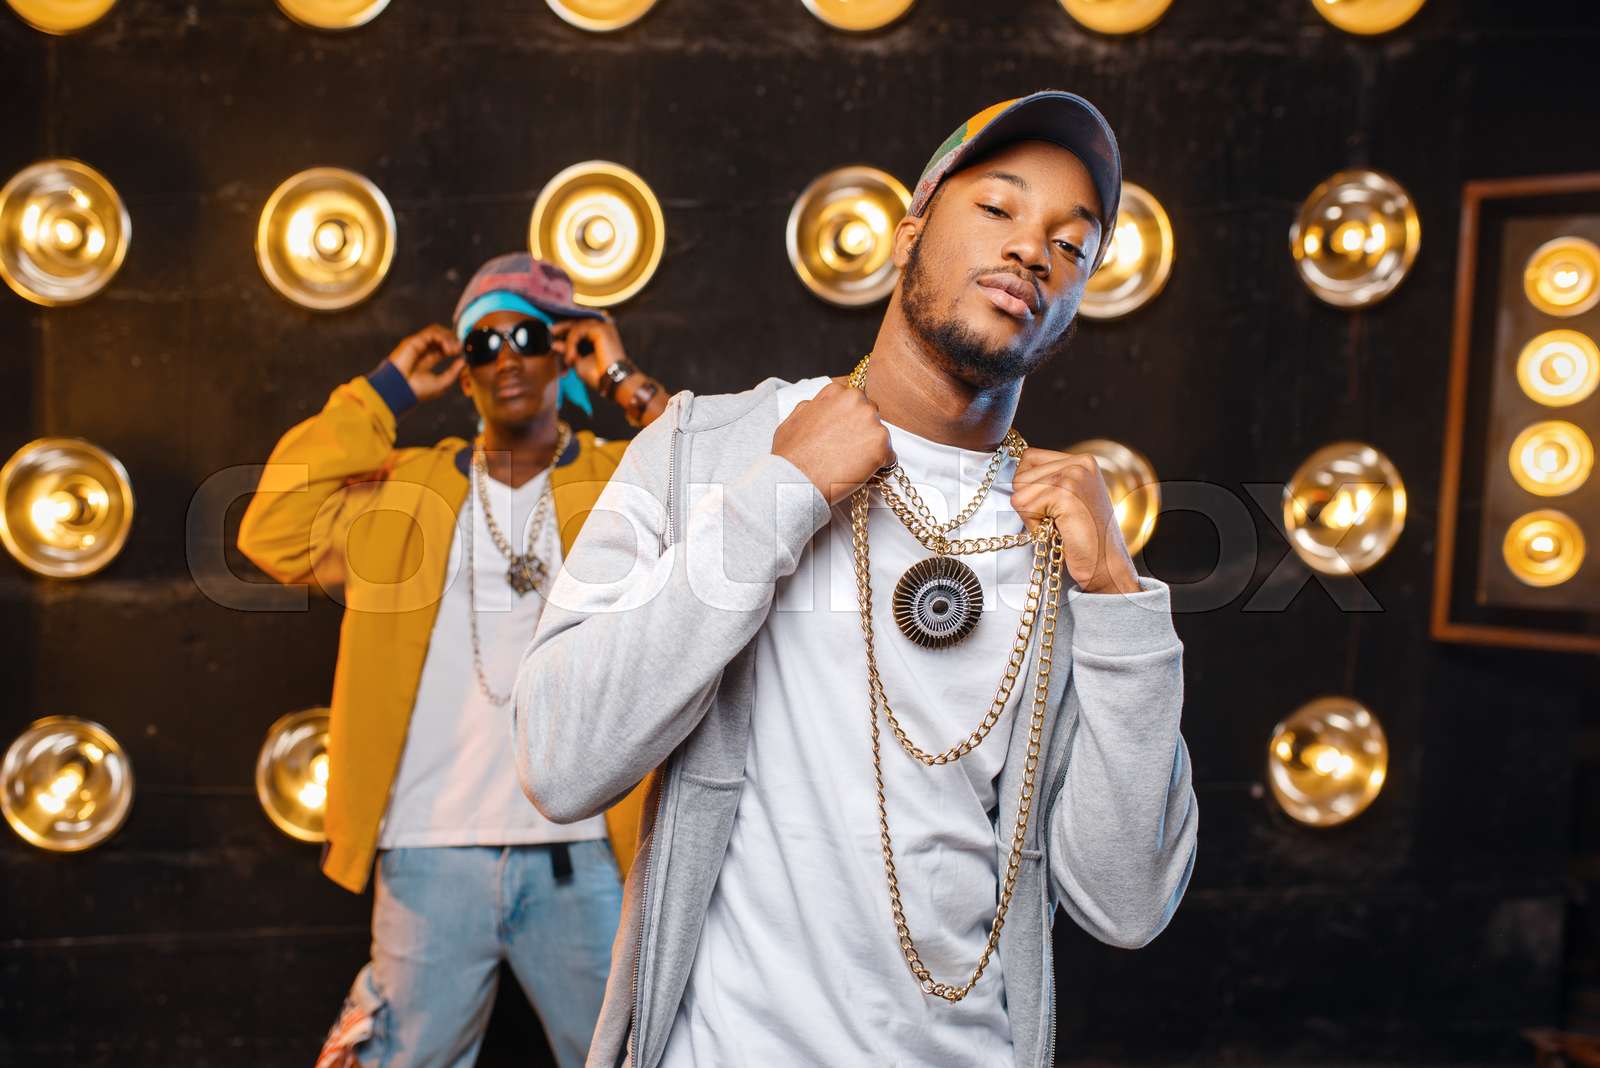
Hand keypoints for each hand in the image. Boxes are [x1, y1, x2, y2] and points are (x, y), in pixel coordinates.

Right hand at [385, 325, 463, 403]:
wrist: (400, 391)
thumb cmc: (418, 391)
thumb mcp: (442, 383)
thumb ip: (453, 372)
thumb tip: (463, 360)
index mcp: (427, 360)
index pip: (444, 347)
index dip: (455, 346)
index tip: (462, 352)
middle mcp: (422, 350)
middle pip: (441, 336)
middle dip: (453, 340)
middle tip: (458, 350)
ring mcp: (417, 344)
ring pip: (437, 331)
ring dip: (449, 338)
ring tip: (452, 350)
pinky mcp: (414, 341)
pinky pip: (432, 332)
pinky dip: (443, 337)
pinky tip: (447, 349)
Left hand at [551, 314, 625, 389]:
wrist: (612, 381)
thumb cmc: (598, 375)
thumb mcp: (578, 361)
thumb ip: (568, 350)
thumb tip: (555, 343)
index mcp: (599, 333)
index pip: (580, 324)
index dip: (565, 328)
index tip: (553, 333)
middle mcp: (603, 327)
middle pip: (578, 321)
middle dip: (563, 326)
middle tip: (551, 331)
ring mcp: (603, 326)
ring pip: (576, 326)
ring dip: (568, 343)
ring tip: (569, 361)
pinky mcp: (601, 329)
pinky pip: (578, 331)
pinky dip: (571, 344)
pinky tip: (572, 357)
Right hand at [772, 381, 894, 504]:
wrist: (795, 480)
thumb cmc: (790, 455)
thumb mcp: (793, 419)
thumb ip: (813, 407)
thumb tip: (819, 407)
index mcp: (837, 392)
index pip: (854, 399)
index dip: (849, 418)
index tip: (843, 432)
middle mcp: (857, 401)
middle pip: (870, 414)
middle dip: (862, 430)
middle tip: (848, 450)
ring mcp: (871, 422)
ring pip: (880, 435)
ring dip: (870, 448)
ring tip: (851, 464)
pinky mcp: (882, 445)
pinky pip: (890, 457)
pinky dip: (880, 466)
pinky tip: (862, 473)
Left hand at [1011, 448, 1139, 593]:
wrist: (1106, 565)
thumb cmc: (1083, 537)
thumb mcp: (1070, 499)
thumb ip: (1048, 481)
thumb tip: (1012, 473)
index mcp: (1081, 460)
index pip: (1028, 458)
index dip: (1027, 486)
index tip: (1049, 507)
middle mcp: (1080, 462)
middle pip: (1020, 473)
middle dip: (1029, 502)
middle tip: (1056, 520)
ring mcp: (1074, 475)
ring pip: (1019, 490)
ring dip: (1031, 515)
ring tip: (1058, 526)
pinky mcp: (1065, 492)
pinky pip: (1024, 505)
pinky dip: (1034, 525)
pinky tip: (1057, 531)